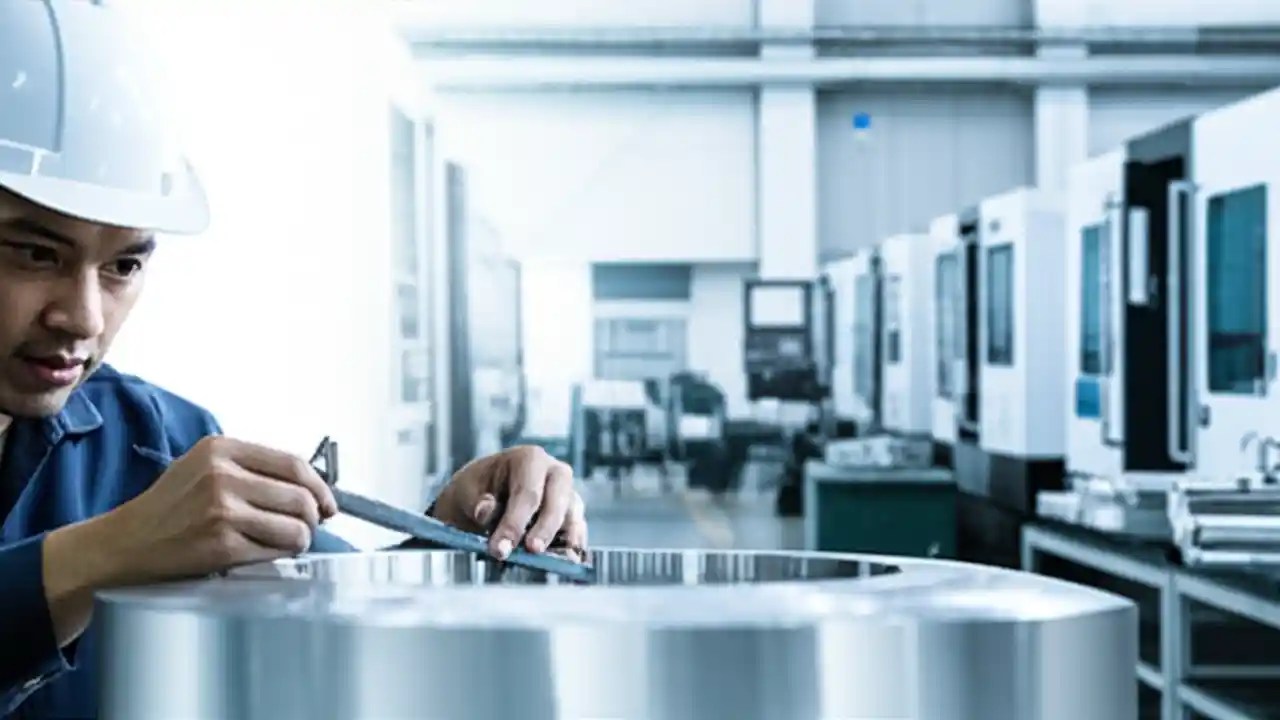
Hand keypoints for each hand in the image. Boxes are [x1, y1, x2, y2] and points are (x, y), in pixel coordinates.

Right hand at [100, 435, 337, 582]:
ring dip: (300, 539)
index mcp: (221, 449)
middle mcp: (222, 475)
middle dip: (313, 517)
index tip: (328, 503)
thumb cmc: (169, 506)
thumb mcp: (203, 466)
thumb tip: (309, 487)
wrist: (124, 543)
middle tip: (308, 527)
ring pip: (295, 527)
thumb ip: (250, 468)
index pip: (293, 464)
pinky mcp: (221, 546)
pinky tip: (266, 552)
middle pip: (300, 497)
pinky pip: (275, 551)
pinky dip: (280, 555)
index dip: (320, 487)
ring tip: (288, 541)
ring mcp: (222, 511)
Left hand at [429, 446, 586, 561]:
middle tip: (531, 552)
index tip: (501, 548)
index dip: (515, 522)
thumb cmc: (477, 491)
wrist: (485, 497)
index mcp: (530, 459)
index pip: (527, 492)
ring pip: (573, 518)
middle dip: (544, 530)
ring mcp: (569, 496)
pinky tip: (562, 564)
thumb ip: (477, 503)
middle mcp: (556, 473)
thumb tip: (486, 511)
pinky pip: (577, 535)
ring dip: (562, 543)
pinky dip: (570, 551)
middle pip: (557, 502)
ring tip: (551, 563)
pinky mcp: (574, 518)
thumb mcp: (467, 492)